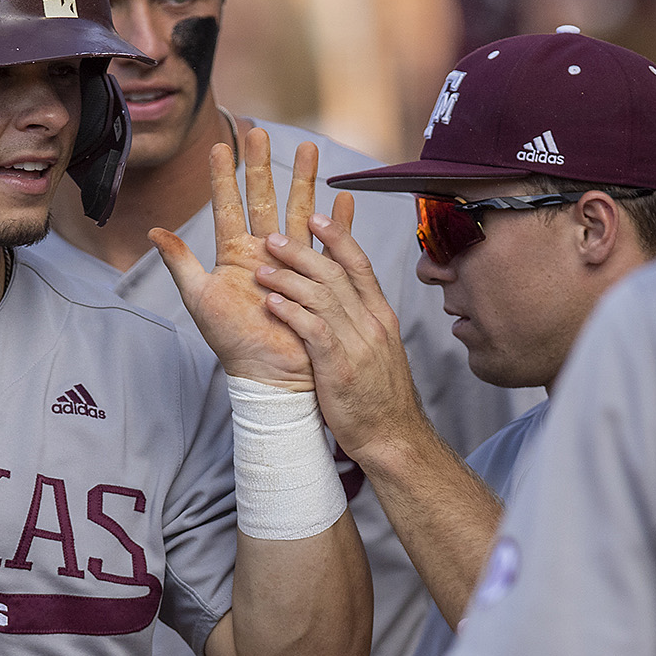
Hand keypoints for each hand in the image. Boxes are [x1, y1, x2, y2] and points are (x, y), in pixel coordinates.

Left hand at [152, 127, 317, 389]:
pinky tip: (342, 198)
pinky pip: (330, 244)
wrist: (267, 374)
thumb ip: (180, 262)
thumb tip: (154, 231)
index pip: (228, 205)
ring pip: (298, 210)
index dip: (223, 176)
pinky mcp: (315, 278)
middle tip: (260, 131)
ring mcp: (291, 262)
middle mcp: (264, 252)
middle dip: (262, 164)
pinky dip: (338, 222)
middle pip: (264, 197)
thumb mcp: (200, 298)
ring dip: (303, 180)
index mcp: (235, 253)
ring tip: (308, 148)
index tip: (220, 145)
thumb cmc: (232, 341)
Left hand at [254, 202, 426, 461]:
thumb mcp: (377, 349)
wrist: (393, 437)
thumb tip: (340, 298)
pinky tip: (271, 302)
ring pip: (322, 297)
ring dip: (288, 279)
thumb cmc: (379, 396)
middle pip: (336, 274)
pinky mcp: (339, 367)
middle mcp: (371, 323)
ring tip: (261, 269)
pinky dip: (290, 312)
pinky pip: (313, 329)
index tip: (316, 217)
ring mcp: (358, 344)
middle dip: (302, 252)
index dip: (337, 238)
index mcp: (380, 316)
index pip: (360, 265)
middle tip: (273, 237)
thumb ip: (360, 321)